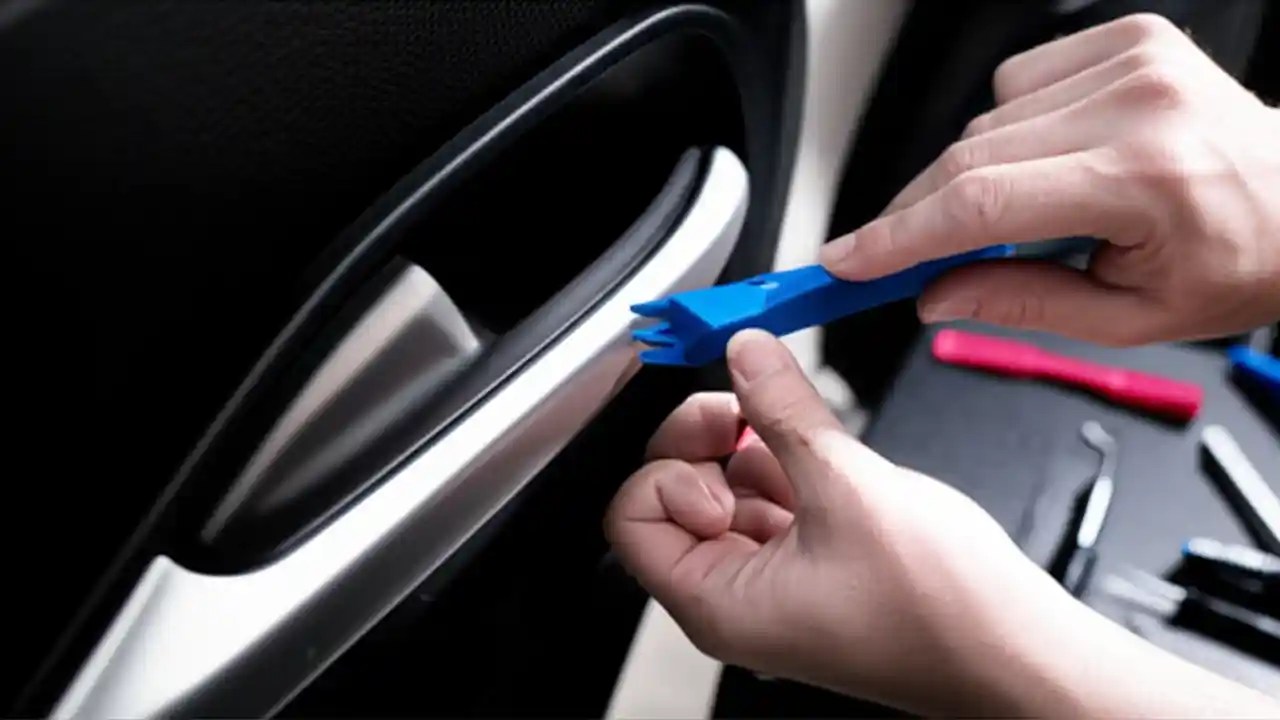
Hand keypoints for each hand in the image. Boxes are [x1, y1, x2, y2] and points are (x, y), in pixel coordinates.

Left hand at [606, 329, 1065, 713]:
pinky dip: (795, 470)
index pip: (633, 516)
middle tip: (755, 410)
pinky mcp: (811, 566)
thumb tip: (745, 353)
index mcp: (717, 603)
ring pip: (729, 490)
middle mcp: (735, 600)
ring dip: (761, 453)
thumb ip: (782, 409)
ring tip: (816, 453)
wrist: (1020, 653)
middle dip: (712, 442)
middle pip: (676, 495)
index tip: (723, 428)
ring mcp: (774, 584)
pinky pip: (775, 502)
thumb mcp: (849, 486)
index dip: (670, 463)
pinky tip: (835, 470)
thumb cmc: (945, 614)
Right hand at [819, 12, 1279, 345]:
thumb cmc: (1239, 259)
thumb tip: (933, 297)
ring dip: (971, 175)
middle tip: (889, 259)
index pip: (982, 205)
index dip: (899, 237)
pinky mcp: (1127, 38)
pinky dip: (1008, 127)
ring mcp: (1131, 60)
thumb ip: (1021, 305)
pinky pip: (1016, 82)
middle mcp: (1137, 104)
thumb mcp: (1132, 317)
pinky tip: (1048, 158)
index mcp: (1144, 178)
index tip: (849, 261)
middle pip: (968, 160)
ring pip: (983, 122)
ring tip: (1021, 214)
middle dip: (915, 215)